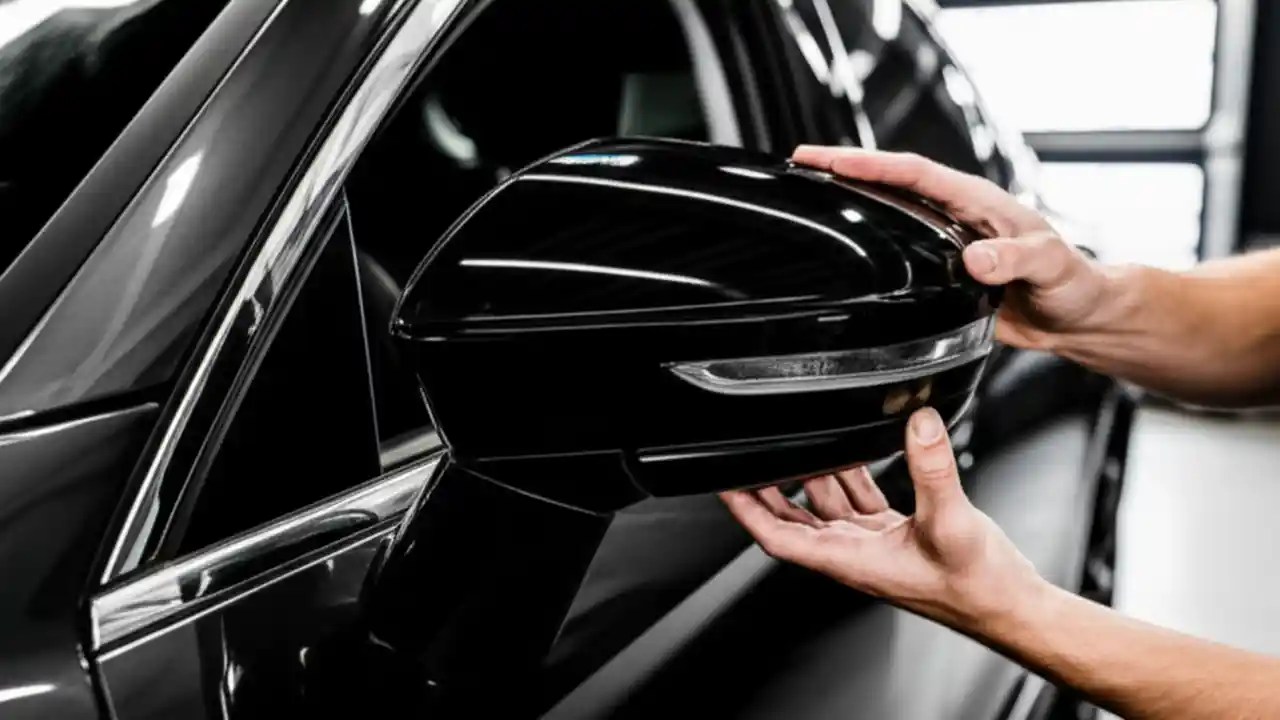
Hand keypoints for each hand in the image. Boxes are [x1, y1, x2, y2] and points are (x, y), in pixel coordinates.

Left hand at [720, 407, 1044, 629]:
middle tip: (748, 454)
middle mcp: (854, 554)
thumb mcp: (951, 522)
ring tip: (794, 441)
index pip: (779, 536)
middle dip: (767, 488)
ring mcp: (874, 545)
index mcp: (850, 560)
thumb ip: (931, 470)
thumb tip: (917, 423)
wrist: (1009, 605)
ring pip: (826, 505)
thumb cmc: (977, 586)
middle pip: (793, 518)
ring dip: (810, 475)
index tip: (725, 484)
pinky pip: (860, 501)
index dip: (747, 510)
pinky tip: (854, 450)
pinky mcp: (897, 535)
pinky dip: (851, 476)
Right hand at [792, 146, 1118, 351]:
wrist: (1079, 317)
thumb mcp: (1050, 268)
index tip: (829, 160)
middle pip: (890, 183)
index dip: (870, 164)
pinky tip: (841, 248)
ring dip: (850, 201)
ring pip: (888, 213)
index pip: (915, 173)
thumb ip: (1015, 259)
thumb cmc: (1074, 284)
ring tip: (807, 194)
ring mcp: (945, 243)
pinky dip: (865, 242)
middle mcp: (956, 216)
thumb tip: (977, 258)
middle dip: (845, 169)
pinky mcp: (941, 272)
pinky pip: (895, 252)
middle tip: (801, 162)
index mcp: (979, 202)